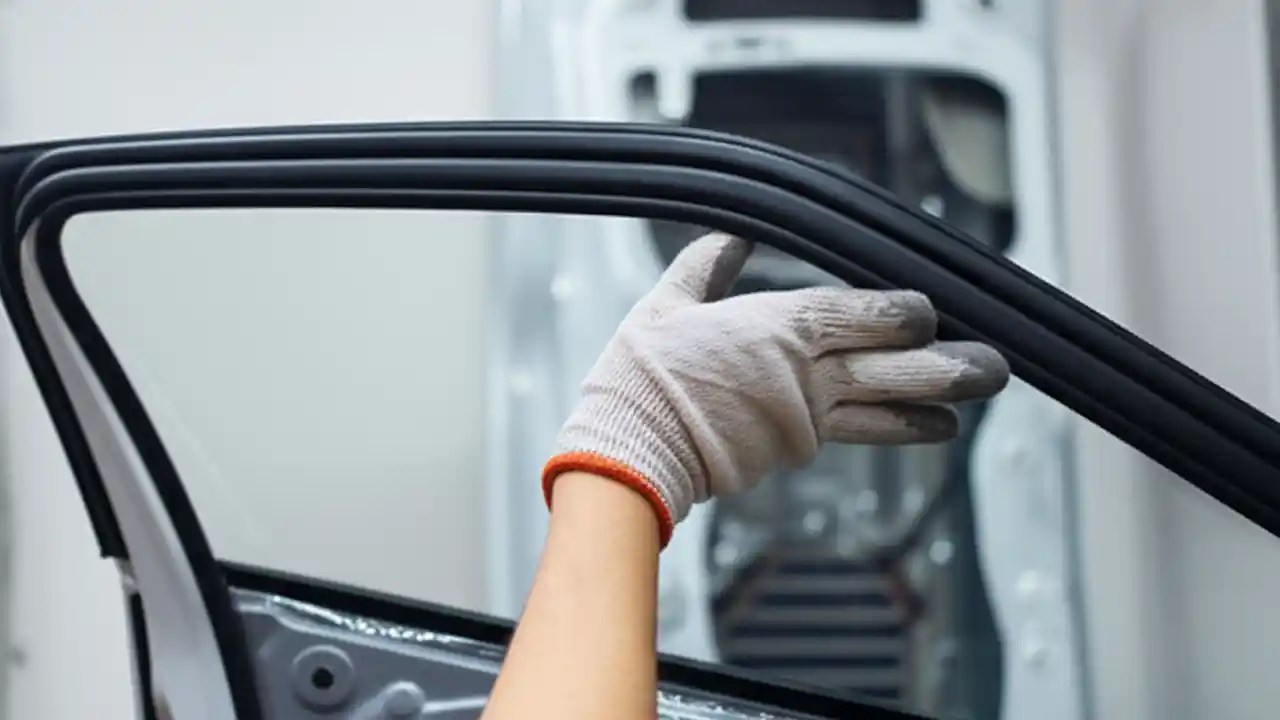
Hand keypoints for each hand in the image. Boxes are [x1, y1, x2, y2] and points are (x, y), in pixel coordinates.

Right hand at [542, 233, 1009, 545]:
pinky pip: (853, 433)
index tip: (929, 311)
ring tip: (971, 405)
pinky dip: (893, 427)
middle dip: (944, 366)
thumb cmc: (643, 376)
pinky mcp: (791, 452)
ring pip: (882, 408)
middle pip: (887, 366)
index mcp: (773, 329)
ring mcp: (800, 419)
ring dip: (931, 404)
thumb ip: (706, 267)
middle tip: (992, 368)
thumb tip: (731, 236)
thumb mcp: (665, 305)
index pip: (854, 315)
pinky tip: (924, 425)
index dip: (899, 313)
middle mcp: (800, 376)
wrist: (630, 451)